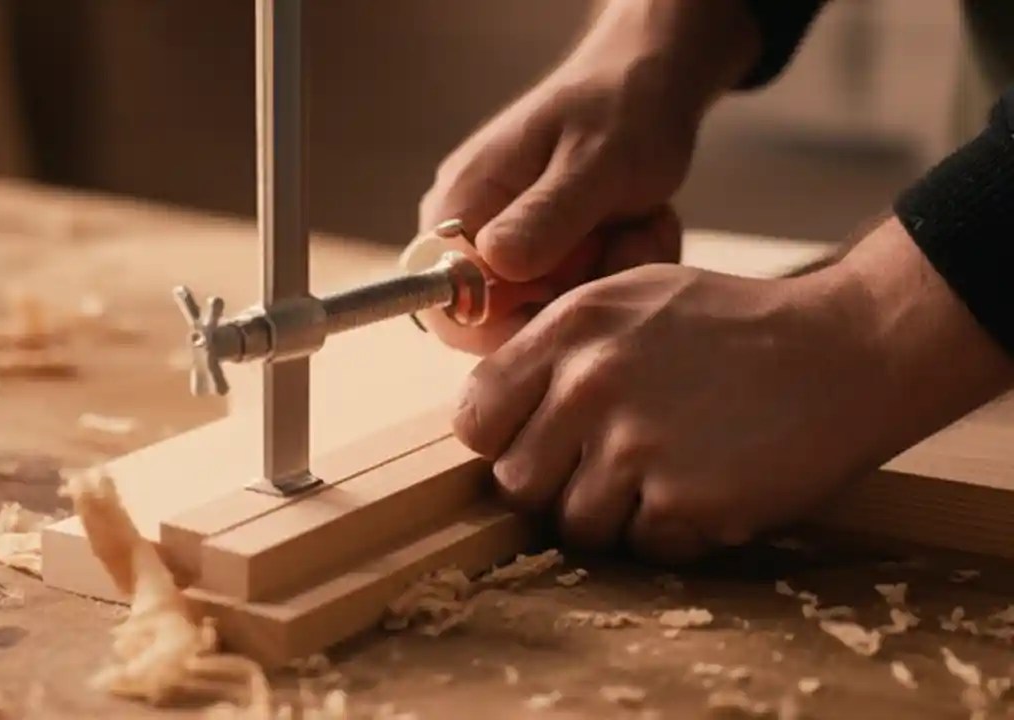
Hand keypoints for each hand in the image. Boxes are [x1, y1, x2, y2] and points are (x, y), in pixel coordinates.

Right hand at [418, 0, 760, 354]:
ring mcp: (502, 241)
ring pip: (544, 308)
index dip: (507, 321)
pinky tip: (637, 229)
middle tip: (628, 242)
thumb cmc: (621, 109)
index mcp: (460, 203)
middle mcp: (467, 229)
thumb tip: (493, 266)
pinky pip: (568, 293)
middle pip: (499, 317)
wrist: (647, 81)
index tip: (574, 296)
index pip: (446, 302)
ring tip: (640, 226)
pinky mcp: (537, 251)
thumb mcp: (595, 163)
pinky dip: (612, 272)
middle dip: (574, 295)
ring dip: (605, 279)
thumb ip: (546, 216)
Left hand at [453, 220, 1013, 561]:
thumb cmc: (731, 326)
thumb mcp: (630, 300)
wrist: (844, 348)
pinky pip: (644, 547)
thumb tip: (493, 411)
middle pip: (518, 484)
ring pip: (577, 526)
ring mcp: (638, 445)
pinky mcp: (686, 500)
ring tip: (666, 473)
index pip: (476, 417)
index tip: (534, 444)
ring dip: (616, 516)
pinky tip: (705, 487)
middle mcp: (592, 384)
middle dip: (556, 486)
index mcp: (571, 330)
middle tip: (609, 467)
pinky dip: (671, 533)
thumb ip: (555, 348)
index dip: (500, 441)